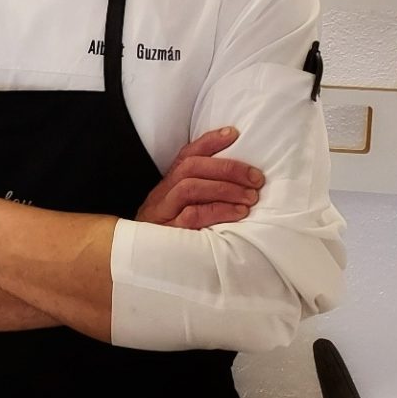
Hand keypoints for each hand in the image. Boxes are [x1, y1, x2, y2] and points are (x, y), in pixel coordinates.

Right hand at [136, 126, 263, 229]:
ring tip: (251, 196)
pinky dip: (218, 210)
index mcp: (167, 185)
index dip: (209, 142)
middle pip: (190, 168)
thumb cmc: (171, 236)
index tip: (234, 134)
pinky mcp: (169, 232)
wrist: (140, 263)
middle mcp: (163, 194)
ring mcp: (163, 212)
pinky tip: (238, 213)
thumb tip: (240, 182)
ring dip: (225, 187)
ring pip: (190, 187)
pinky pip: (192, 216)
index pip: (186, 155)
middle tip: (256, 178)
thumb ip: (202, 196)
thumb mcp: (183, 212)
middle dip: (227, 168)